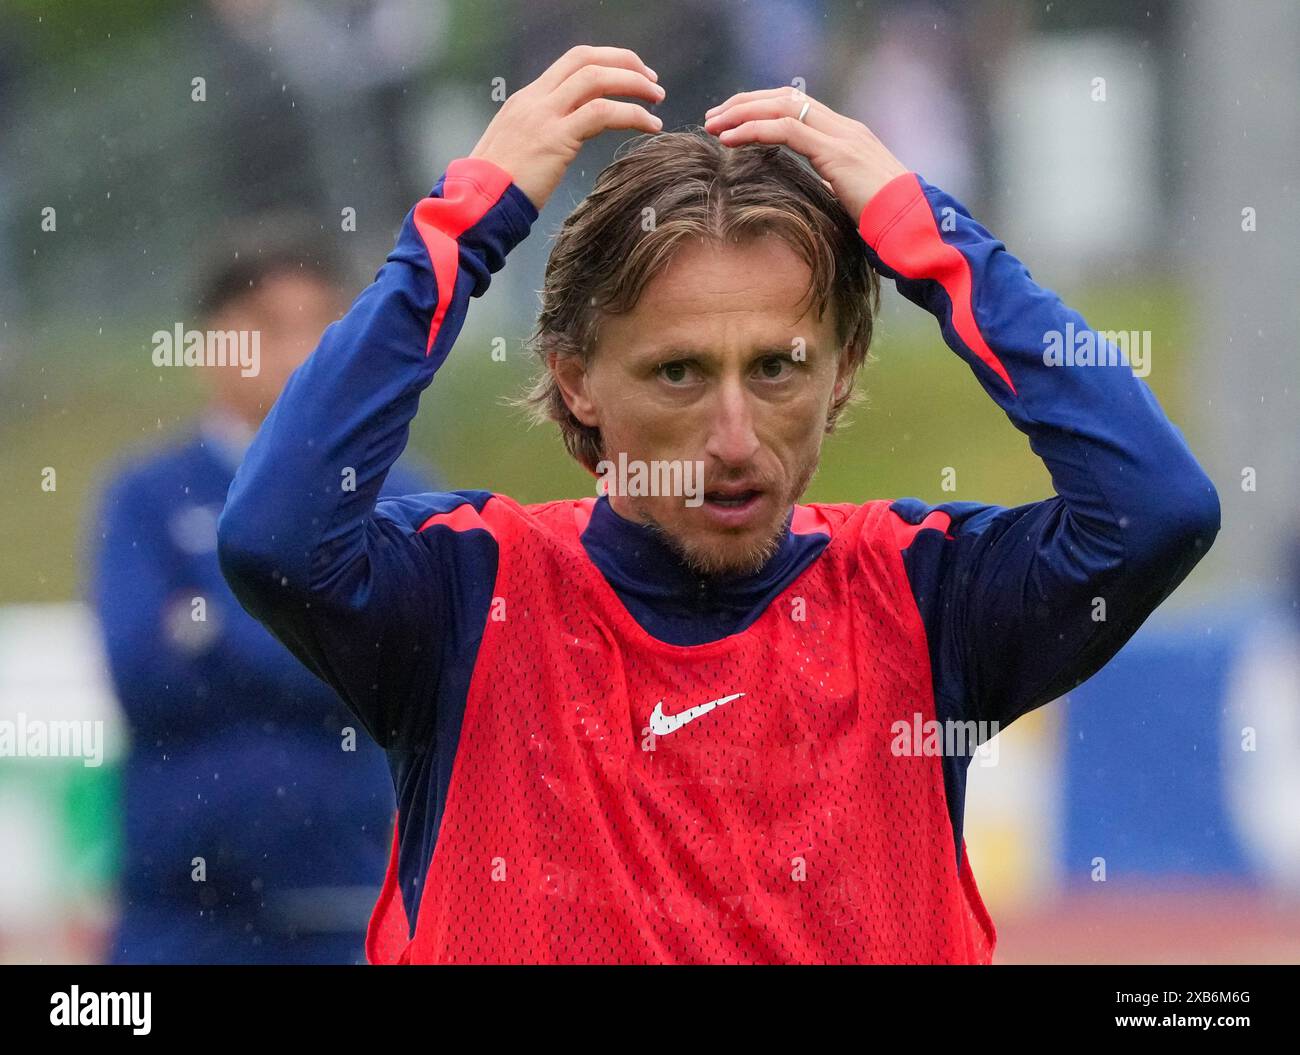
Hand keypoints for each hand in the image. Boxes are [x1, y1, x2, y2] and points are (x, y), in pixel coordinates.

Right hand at [470, 45, 663, 210]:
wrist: (476, 203)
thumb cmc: (494, 189)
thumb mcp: (516, 151)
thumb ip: (540, 135)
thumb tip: (567, 139)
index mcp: (526, 99)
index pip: (571, 63)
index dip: (606, 62)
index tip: (629, 75)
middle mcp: (535, 100)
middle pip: (586, 59)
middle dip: (625, 63)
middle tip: (651, 81)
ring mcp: (544, 116)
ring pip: (597, 79)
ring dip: (634, 84)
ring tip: (657, 100)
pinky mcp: (556, 139)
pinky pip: (603, 113)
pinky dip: (633, 114)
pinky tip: (651, 125)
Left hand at [703, 87, 907, 222]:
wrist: (911, 225)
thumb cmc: (884, 221)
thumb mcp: (850, 197)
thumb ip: (832, 185)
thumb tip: (814, 191)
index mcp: (845, 136)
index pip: (797, 105)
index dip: (761, 108)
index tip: (732, 122)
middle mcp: (843, 128)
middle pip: (785, 97)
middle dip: (745, 103)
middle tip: (713, 119)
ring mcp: (841, 136)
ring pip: (782, 107)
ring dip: (742, 113)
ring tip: (714, 126)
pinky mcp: (836, 153)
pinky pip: (786, 131)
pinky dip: (753, 131)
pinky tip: (730, 140)